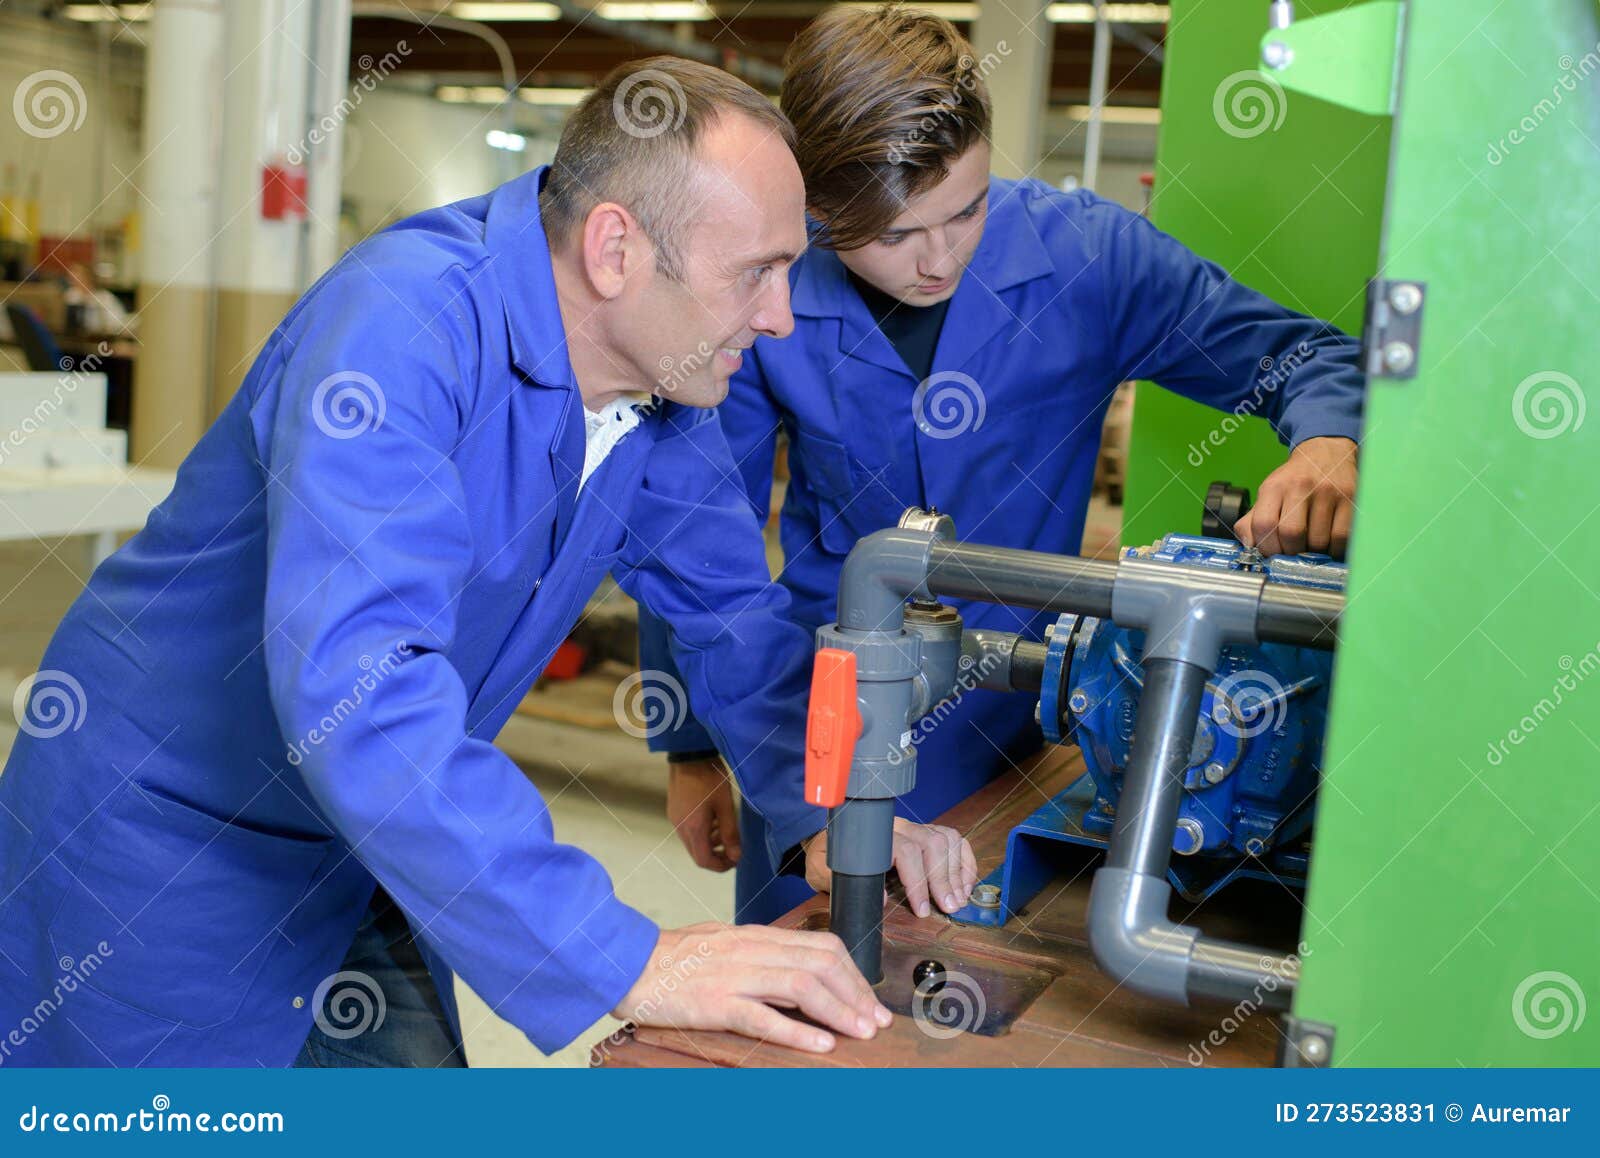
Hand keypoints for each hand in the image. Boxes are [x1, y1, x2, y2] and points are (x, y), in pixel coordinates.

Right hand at [612, 923, 891, 1052]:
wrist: (626, 962)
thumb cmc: (673, 957)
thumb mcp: (724, 943)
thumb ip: (761, 954)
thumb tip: (799, 972)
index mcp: (756, 936)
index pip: (820, 946)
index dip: (853, 973)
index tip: (868, 999)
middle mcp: (752, 950)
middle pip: (821, 963)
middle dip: (857, 993)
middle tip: (876, 1020)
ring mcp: (735, 975)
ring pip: (803, 985)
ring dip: (839, 1011)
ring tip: (861, 1032)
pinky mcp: (716, 1002)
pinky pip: (765, 1016)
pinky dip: (798, 1030)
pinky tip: (820, 1043)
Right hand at [667, 758, 740, 870]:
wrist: (689, 755)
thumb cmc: (710, 779)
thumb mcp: (726, 806)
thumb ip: (730, 833)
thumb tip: (736, 856)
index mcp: (693, 829)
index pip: (704, 861)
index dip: (721, 865)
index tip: (735, 859)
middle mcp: (680, 828)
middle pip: (697, 854)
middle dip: (716, 855)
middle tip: (733, 848)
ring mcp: (675, 819)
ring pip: (692, 842)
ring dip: (709, 843)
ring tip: (724, 832)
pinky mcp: (674, 810)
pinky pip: (687, 830)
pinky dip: (701, 832)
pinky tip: (712, 819)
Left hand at [803, 817, 977, 917]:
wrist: (826, 840)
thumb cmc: (829, 858)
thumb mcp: (825, 872)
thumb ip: (849, 882)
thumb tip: (884, 899)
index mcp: (874, 836)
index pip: (907, 852)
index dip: (919, 882)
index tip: (923, 909)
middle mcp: (898, 826)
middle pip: (932, 844)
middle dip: (943, 879)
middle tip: (949, 907)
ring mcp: (913, 827)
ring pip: (946, 839)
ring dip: (956, 871)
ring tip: (958, 899)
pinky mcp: (924, 832)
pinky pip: (953, 839)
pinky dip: (964, 860)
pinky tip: (965, 883)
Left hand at [1236, 436, 1358, 557]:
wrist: (1326, 453)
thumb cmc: (1294, 481)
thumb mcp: (1268, 494)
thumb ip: (1252, 521)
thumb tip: (1249, 546)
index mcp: (1274, 486)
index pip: (1264, 524)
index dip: (1266, 547)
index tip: (1271, 554)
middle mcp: (1301, 486)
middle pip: (1292, 533)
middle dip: (1290, 552)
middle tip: (1292, 553)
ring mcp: (1328, 491)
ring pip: (1318, 540)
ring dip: (1313, 553)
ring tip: (1311, 546)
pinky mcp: (1351, 498)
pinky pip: (1342, 537)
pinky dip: (1334, 550)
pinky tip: (1329, 545)